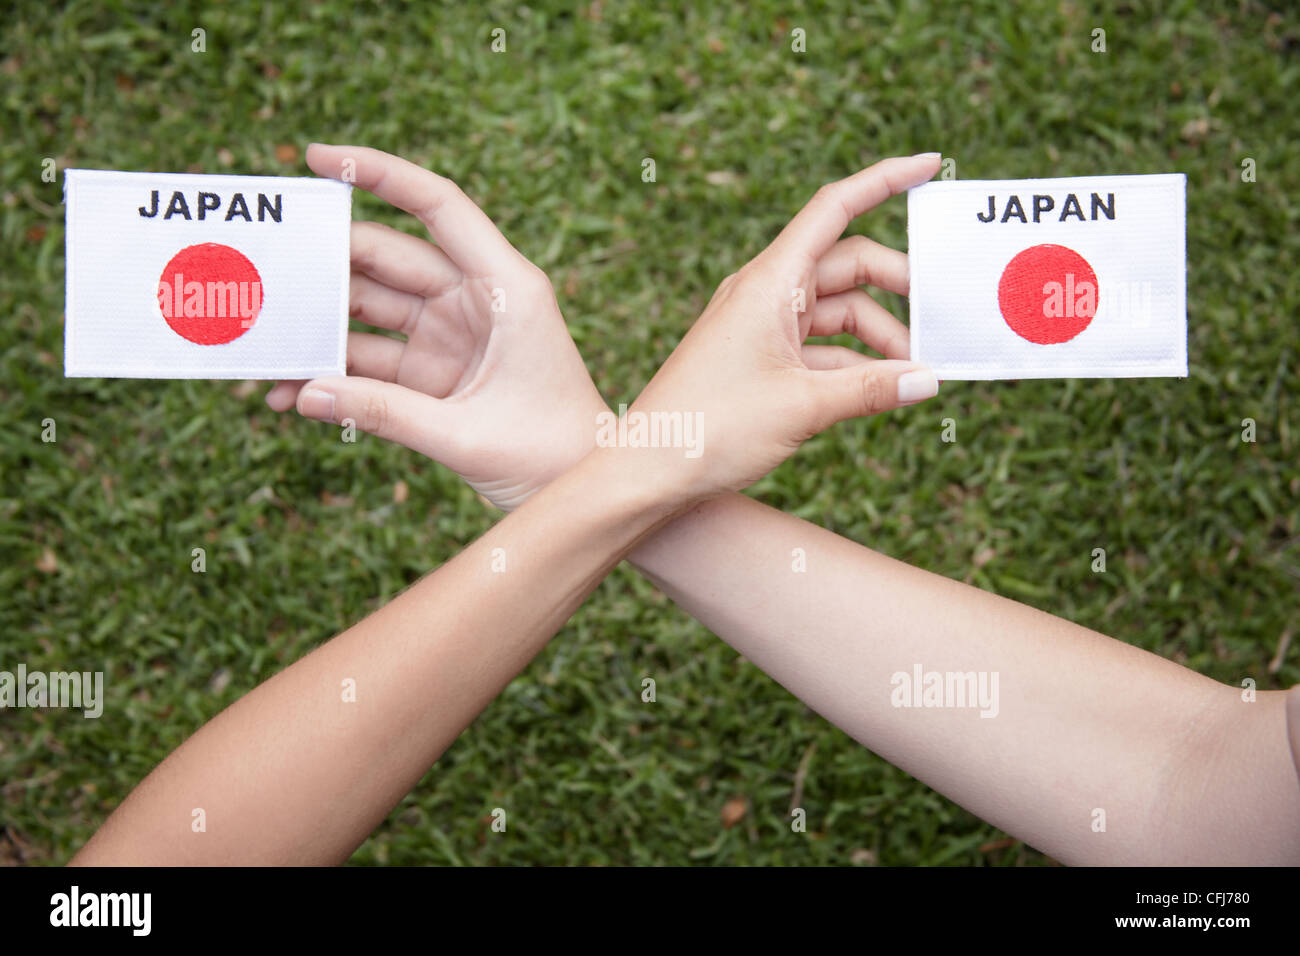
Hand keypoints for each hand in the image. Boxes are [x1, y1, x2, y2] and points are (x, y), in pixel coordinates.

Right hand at [265, 144, 606, 510]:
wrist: (581, 493)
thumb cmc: (551, 456)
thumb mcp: (467, 436)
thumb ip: (386, 414)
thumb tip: (302, 393)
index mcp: (507, 288)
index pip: (440, 207)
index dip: (382, 174)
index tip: (318, 157)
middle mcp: (476, 300)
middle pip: (385, 260)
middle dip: (322, 265)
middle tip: (257, 274)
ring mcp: (450, 335)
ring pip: (368, 311)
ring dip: (318, 327)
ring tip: (258, 340)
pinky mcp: (433, 373)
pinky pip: (370, 361)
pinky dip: (332, 376)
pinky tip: (290, 394)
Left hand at [626, 153, 942, 498]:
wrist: (645, 472)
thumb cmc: (707, 431)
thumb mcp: (802, 408)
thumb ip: (870, 389)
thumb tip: (929, 380)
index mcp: (769, 282)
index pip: (834, 209)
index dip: (884, 181)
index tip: (931, 163)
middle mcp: (764, 293)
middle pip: (848, 265)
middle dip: (898, 289)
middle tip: (941, 325)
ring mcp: (760, 326)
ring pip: (838, 312)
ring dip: (879, 338)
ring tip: (916, 375)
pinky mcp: (759, 359)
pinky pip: (820, 347)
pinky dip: (854, 364)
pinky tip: (883, 391)